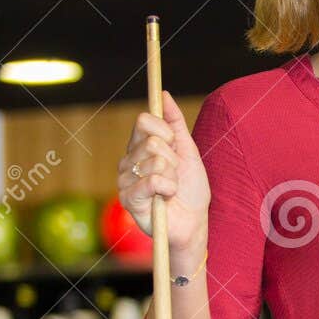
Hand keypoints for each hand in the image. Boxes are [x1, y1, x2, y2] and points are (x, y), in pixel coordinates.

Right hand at [117, 91, 210, 254]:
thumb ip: (175, 123)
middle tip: (175, 175)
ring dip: (173, 177)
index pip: (144, 121)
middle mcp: (129, 160)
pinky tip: (166, 198)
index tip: (175, 147)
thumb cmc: (191, 190)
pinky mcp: (128, 198)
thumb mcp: (188, 152)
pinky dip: (168, 189)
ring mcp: (125, 178)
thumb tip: (164, 95)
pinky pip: (152, 181)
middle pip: (152, 141)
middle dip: (173, 159)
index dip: (166, 132)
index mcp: (140, 146)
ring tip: (171, 189)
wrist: (193, 223)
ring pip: (155, 161)